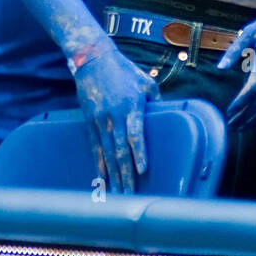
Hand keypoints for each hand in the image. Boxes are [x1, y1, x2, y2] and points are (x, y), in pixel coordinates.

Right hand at [72, 40, 159, 193]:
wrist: (92, 59)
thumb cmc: (123, 70)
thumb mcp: (145, 81)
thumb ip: (156, 99)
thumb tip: (166, 115)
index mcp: (131, 104)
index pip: (135, 132)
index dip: (139, 152)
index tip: (142, 170)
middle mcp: (114, 114)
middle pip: (120, 149)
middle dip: (126, 174)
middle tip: (130, 196)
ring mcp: (100, 119)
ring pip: (107, 152)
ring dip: (113, 175)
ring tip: (117, 195)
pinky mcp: (89, 121)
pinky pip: (95, 147)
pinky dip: (99, 164)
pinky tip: (101, 179)